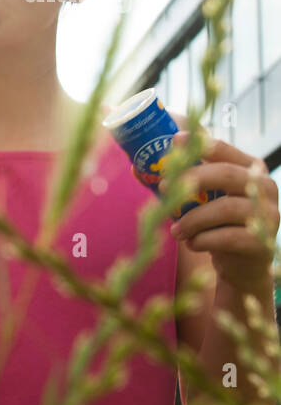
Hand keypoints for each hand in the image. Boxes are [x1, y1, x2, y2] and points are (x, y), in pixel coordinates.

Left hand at [164, 131, 279, 290]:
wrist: (240, 264)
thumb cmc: (217, 223)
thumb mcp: (204, 198)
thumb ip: (182, 181)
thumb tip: (137, 168)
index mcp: (250, 170)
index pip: (226, 150)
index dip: (201, 144)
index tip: (175, 141)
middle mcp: (265, 188)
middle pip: (226, 174)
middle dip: (190, 179)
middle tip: (163, 189)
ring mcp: (268, 215)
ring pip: (225, 208)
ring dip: (192, 219)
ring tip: (175, 231)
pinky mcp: (262, 242)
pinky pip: (227, 237)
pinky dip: (202, 240)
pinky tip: (192, 243)